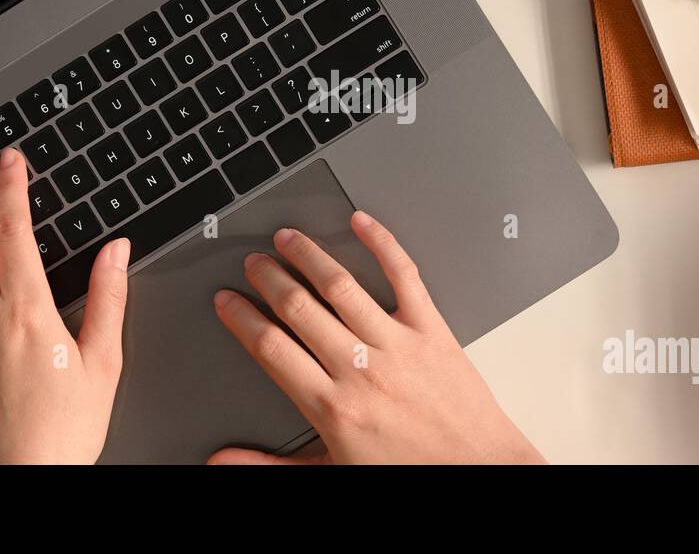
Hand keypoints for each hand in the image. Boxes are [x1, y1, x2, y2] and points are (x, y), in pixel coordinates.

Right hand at [210, 211, 544, 464]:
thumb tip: (222, 460)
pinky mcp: (432, 330)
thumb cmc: (408, 474)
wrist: (476, 474)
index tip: (227, 302)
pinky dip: (382, 244)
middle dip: (268, 278)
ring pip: (341, 286)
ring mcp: (398, 345)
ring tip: (288, 238)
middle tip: (253, 263)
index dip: (241, 319)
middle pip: (298, 308)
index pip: (270, 348)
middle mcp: (361, 370)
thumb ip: (269, 466)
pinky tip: (361, 223)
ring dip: (309, 256)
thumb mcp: (330, 476)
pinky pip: (404, 276)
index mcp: (331, 407)